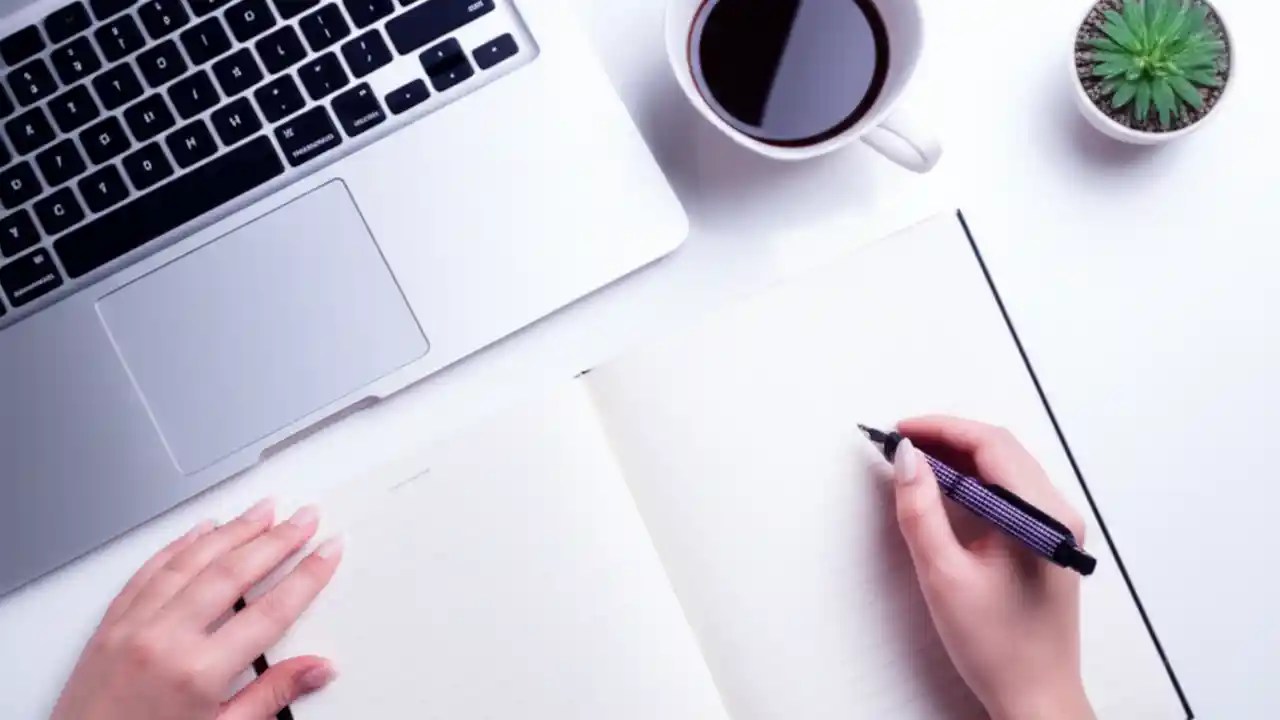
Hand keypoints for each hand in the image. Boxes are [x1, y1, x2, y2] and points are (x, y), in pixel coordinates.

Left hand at [52, 499, 343, 719]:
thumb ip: (270, 697)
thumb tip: (316, 669)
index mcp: (197, 673)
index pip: (269, 611)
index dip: (307, 576)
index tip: (328, 551)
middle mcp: (163, 640)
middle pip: (233, 573)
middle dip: (277, 539)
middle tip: (305, 517)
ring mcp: (131, 627)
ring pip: (191, 561)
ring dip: (232, 530)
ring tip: (263, 510)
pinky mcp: (108, 626)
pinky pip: (149, 571)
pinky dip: (180, 545)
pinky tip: (202, 530)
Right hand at [891, 417, 1094, 719]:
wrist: (1035, 697)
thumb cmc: (998, 646)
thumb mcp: (944, 575)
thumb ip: (920, 511)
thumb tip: (907, 458)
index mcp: (1042, 516)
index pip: (990, 445)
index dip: (940, 429)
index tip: (900, 432)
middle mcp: (1057, 513)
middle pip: (999, 450)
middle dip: (946, 438)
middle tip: (899, 444)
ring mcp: (1054, 526)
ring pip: (1004, 468)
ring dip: (959, 457)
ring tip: (914, 462)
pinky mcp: (1045, 540)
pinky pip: (1008, 491)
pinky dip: (973, 480)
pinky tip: (944, 489)